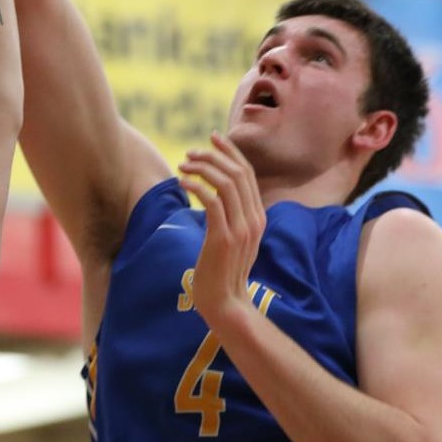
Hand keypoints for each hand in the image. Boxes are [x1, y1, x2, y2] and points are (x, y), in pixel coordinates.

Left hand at [178, 132, 265, 327]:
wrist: (226, 303)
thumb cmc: (223, 272)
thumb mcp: (235, 240)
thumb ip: (232, 217)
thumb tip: (216, 197)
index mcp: (258, 217)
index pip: (247, 174)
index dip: (231, 152)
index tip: (213, 138)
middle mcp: (254, 219)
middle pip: (238, 172)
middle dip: (214, 155)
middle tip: (190, 152)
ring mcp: (240, 228)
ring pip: (225, 182)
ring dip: (203, 168)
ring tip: (183, 165)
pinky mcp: (223, 238)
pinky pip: (211, 201)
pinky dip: (197, 186)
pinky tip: (183, 183)